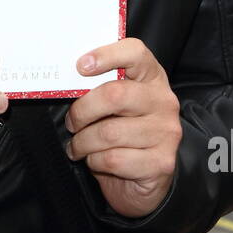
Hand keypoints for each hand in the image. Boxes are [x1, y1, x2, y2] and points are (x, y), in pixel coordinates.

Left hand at [64, 38, 181, 218]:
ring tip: (78, 146)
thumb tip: (66, 79)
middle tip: (72, 123)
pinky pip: (114, 159)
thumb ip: (99, 88)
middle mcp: (163, 101)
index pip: (135, 53)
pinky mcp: (162, 162)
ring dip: (83, 142)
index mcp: (151, 78)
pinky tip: (95, 160)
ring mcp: (166, 132)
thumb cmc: (121, 134)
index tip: (80, 66)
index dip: (106, 55)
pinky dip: (95, 161)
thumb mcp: (113, 105)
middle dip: (82, 111)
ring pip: (109, 132)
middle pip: (114, 95)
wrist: (142, 180)